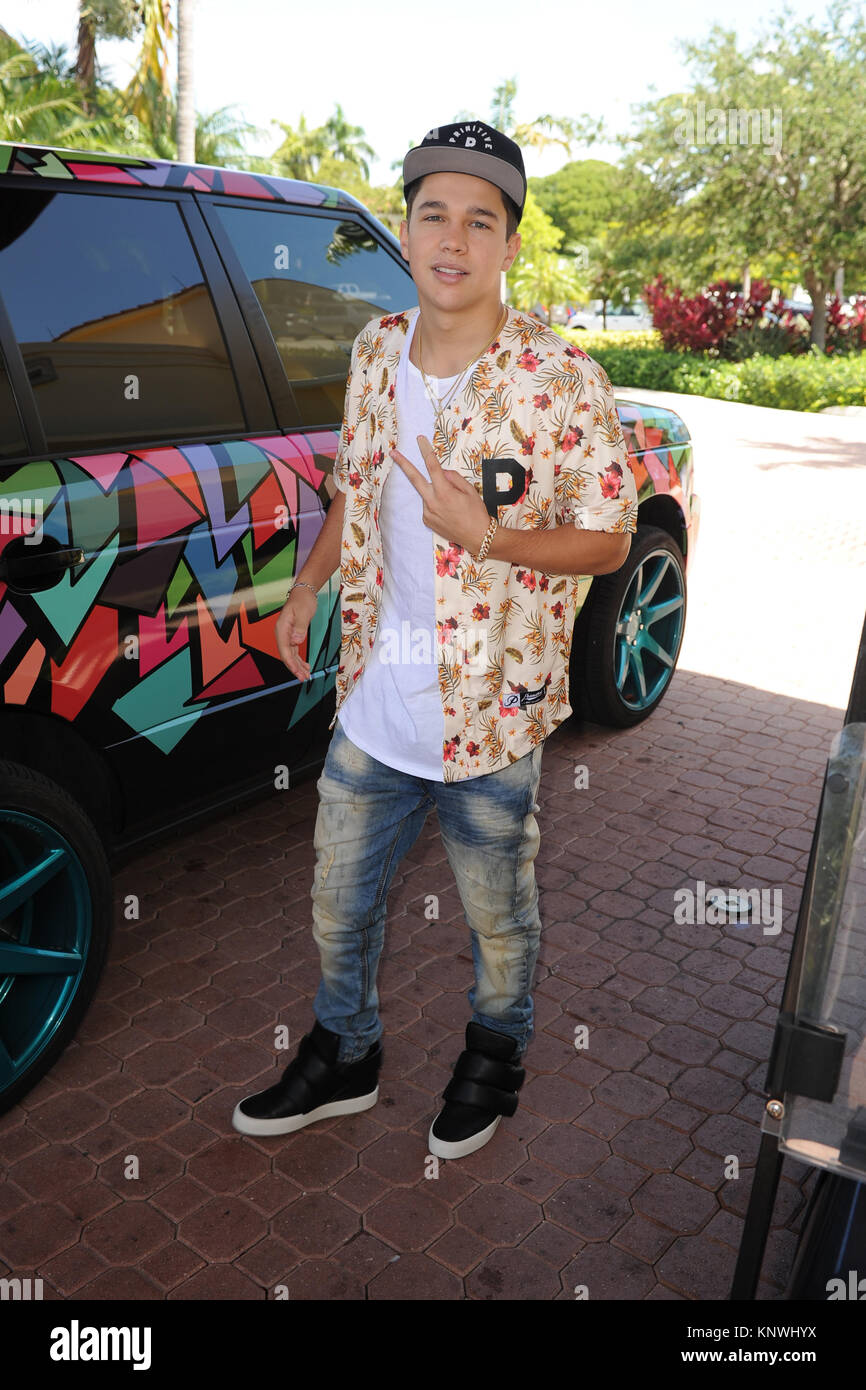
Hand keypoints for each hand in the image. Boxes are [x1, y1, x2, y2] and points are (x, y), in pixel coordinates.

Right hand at [275, 585, 318, 679]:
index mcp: (282, 628)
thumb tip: (295, 641)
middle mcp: (282, 633)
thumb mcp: (303, 613)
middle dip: (294, 668)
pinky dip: (299, 660)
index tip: (297, 672)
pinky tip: (305, 666)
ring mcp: (286, 635)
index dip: (290, 663)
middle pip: (286, 655)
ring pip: (290, 655)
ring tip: (306, 675)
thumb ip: (299, 628)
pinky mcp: (292, 635)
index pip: (284, 650)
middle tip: (303, 678)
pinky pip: (294, 651)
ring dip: (297, 666)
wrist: (303, 592)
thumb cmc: (302, 600)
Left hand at [390, 436, 490, 552]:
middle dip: (403, 464)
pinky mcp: (426, 521)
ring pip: (426, 494)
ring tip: (452, 504)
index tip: (420, 440)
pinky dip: (435, 503)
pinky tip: (447, 512)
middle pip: (414, 479)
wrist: (477, 538)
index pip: (432, 466)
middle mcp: (432, 502)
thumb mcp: (470, 490)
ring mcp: (427, 513)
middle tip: (393, 453)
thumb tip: (442, 472)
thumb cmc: (476, 513)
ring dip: (434, 492)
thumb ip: (454, 478)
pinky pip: (428, 506)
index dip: (425, 451)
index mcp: (444, 492)